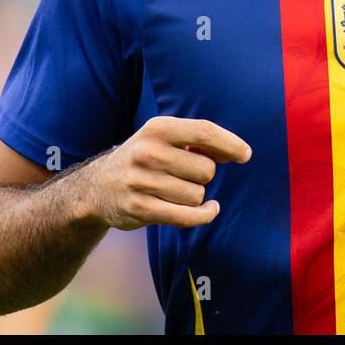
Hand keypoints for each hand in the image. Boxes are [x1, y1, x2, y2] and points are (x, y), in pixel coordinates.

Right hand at [81, 116, 250, 229]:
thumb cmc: (144, 159)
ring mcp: (141, 181)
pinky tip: (209, 210)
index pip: (204, 132)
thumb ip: (198, 142)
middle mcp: (147, 152)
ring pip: (198, 195)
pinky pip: (188, 216)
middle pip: (206, 169)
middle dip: (204, 175)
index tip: (245, 155)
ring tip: (176, 190)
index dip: (230, 144)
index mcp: (157, 128)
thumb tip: (237, 153)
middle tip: (186, 175)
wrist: (98, 187)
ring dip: (196, 196)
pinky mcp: (140, 208)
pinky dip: (204, 215)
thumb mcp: (163, 138)